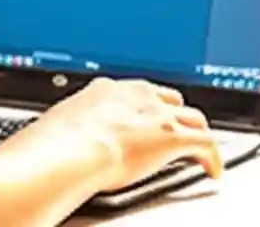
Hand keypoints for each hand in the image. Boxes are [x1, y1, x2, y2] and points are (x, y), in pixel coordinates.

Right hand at [0, 77, 222, 191]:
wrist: (70, 150)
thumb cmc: (55, 143)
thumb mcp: (58, 125)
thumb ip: (65, 129)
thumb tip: (45, 144)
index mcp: (107, 90)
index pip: (136, 92)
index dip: (145, 106)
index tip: (145, 115)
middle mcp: (136, 95)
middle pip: (169, 99)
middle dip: (175, 114)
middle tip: (176, 129)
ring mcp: (157, 115)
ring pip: (192, 117)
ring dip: (197, 132)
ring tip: (201, 149)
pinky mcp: (173, 137)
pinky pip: (205, 144)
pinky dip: (213, 157)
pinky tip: (214, 170)